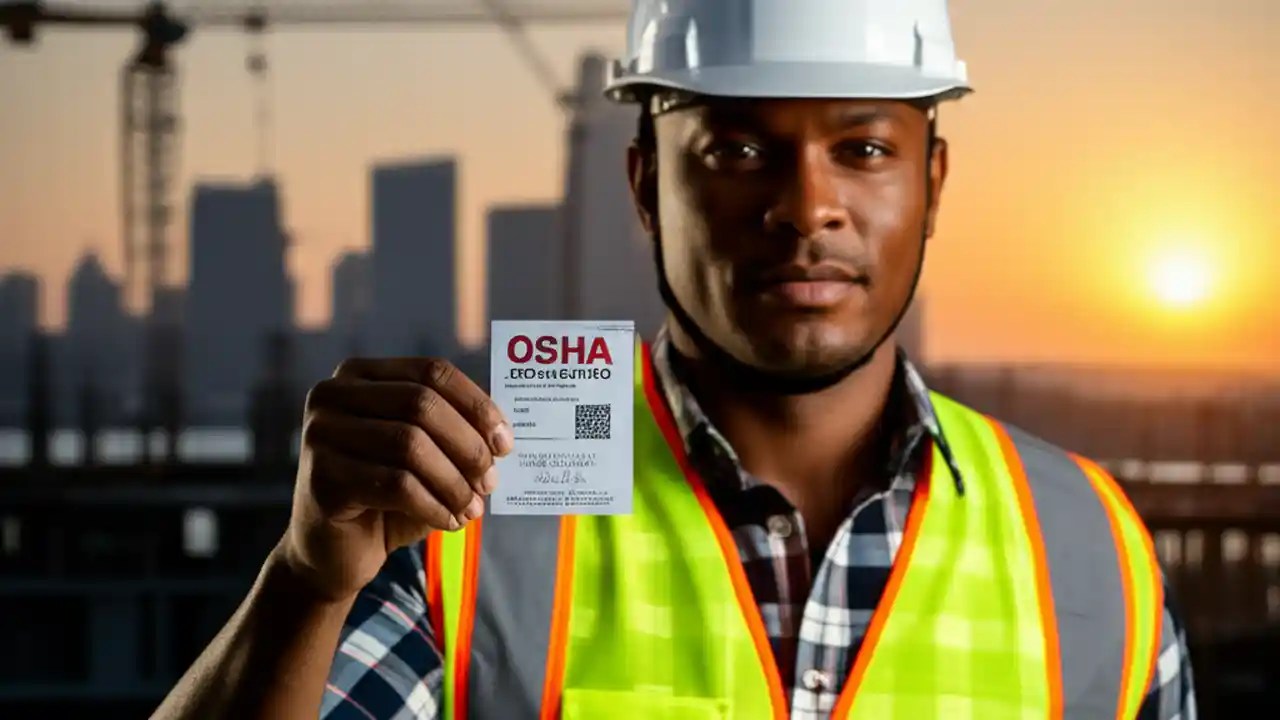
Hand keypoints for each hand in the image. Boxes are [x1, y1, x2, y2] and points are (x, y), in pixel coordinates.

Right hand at [278, 357, 512, 601]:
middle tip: (490, 481)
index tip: (505, 442)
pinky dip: (433, 505)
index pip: (432, 372)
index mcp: (361, 375)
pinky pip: (395, 485)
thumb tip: (500, 436)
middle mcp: (333, 394)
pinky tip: (448, 521)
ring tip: (472, 507)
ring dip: (453, 481)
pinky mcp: (322, 478)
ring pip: (410, 445)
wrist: (333, 552)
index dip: (476, 405)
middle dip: (467, 446)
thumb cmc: (386, 497)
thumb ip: (453, 434)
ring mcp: (321, 433)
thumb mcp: (423, 456)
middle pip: (422, 404)